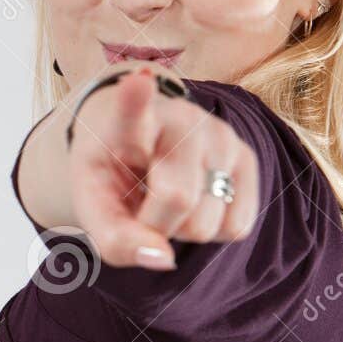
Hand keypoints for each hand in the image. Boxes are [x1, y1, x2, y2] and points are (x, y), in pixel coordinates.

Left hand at [64, 68, 259, 268]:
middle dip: (155, 224)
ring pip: (209, 222)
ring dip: (183, 229)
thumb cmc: (113, 178)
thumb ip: (115, 239)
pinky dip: (211, 230)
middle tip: (140, 204)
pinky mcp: (247, 159)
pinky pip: (236, 226)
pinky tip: (194, 202)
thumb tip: (163, 259)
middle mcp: (181, 120)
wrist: (139, 149)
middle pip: (177, 199)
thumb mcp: (95, 209)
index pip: (133, 108)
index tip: (136, 82)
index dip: (136, 98)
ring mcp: (220, 136)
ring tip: (166, 198)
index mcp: (128, 123)